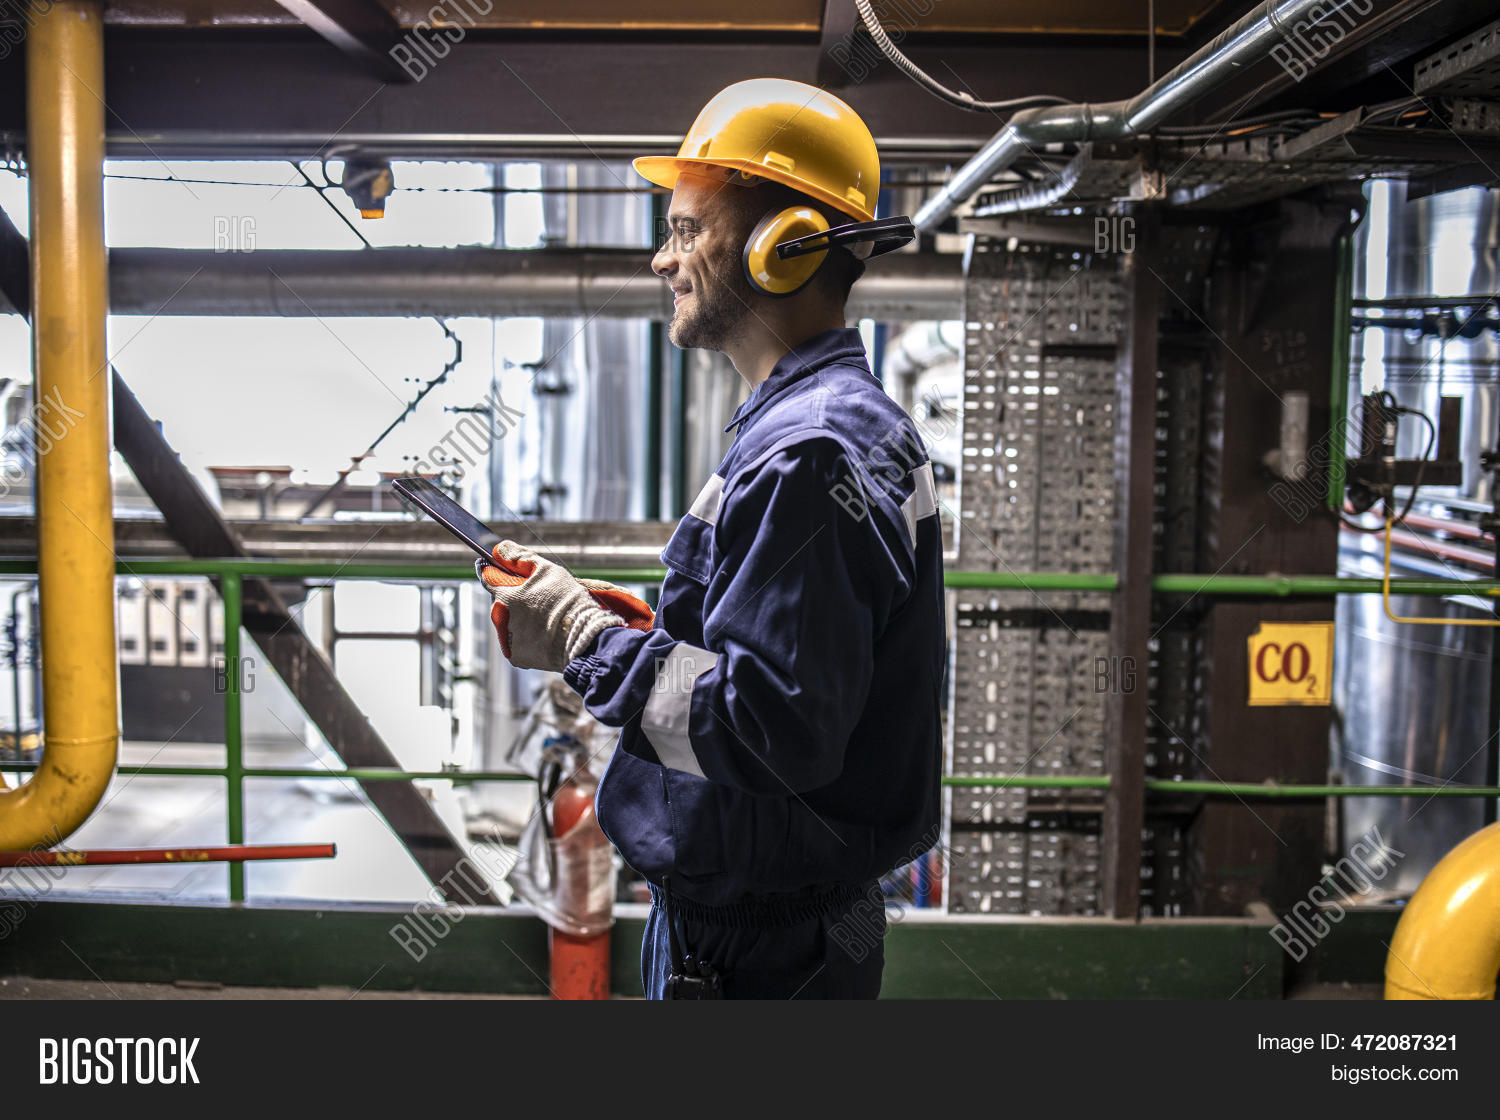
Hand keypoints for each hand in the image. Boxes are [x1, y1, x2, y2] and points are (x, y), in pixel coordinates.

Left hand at [476, 541, 651, 671]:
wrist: (584, 638)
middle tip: (539, 599)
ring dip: (519, 619)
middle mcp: (500, 619)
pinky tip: (543, 635)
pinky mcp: (517, 657)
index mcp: (504, 596)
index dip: (496, 573)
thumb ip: (520, 557)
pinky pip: (516, 642)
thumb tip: (499, 549)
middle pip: (500, 603)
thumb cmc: (567, 601)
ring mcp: (507, 640)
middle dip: (514, 598)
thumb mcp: (547, 570)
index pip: (489, 578)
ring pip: (508, 622)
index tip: (504, 572)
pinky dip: (526, 638)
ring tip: (545, 618)